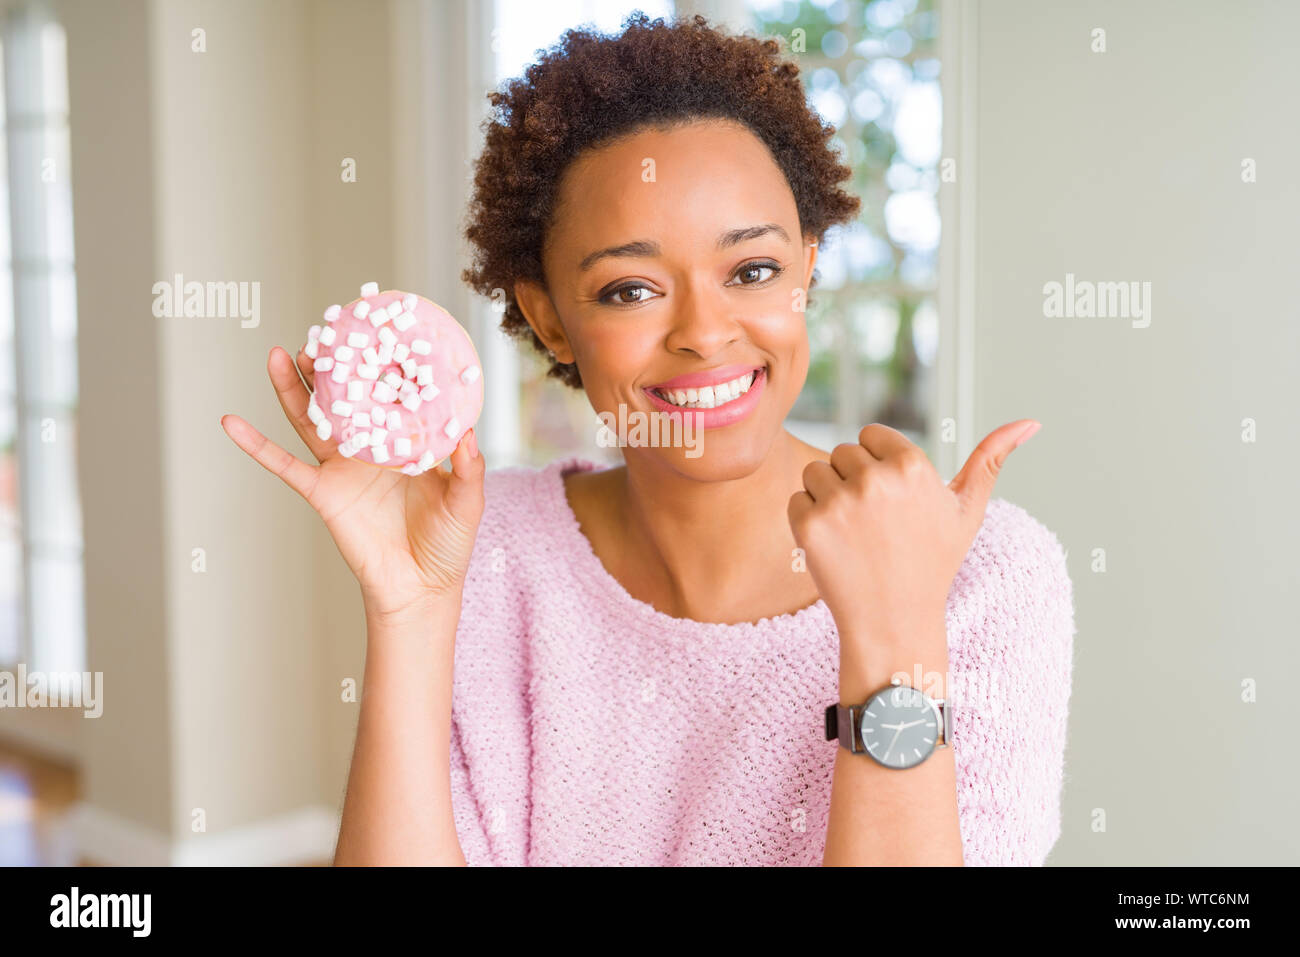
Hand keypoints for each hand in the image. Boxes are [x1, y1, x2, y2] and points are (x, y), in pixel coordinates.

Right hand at [221, 344, 486, 619]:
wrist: (420, 589)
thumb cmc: (448, 545)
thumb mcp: (467, 502)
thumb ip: (468, 467)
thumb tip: (467, 430)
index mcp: (406, 443)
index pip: (390, 395)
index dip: (381, 366)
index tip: (373, 330)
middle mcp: (370, 449)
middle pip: (344, 399)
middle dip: (331, 366)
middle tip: (321, 331)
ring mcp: (343, 469)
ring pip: (311, 420)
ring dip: (293, 388)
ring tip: (279, 352)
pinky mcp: (322, 493)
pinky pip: (283, 466)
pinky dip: (255, 445)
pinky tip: (230, 422)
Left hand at [787, 419, 1040, 657]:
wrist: (894, 622)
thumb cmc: (932, 564)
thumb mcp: (967, 512)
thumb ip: (991, 461)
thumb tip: (1030, 422)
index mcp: (913, 466)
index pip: (870, 435)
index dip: (877, 466)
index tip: (890, 501)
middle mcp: (876, 479)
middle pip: (842, 453)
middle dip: (853, 481)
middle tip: (874, 524)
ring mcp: (840, 503)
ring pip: (815, 473)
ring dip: (827, 497)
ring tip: (855, 533)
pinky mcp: (810, 526)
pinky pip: (797, 500)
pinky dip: (808, 521)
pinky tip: (836, 546)